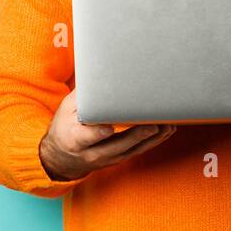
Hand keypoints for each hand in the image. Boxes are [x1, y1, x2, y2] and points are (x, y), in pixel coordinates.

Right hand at [38, 87, 175, 180]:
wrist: (62, 157)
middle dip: (136, 135)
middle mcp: (92, 153)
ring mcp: (107, 159)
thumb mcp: (66, 108)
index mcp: (74, 139)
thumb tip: (103, 71)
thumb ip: (84, 95)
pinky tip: (167, 130)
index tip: (108, 128)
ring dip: (152, 138)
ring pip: (132, 150)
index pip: (87, 137)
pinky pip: (139, 151)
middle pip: (117, 145)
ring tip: (167, 124)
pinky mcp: (119, 159)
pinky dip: (154, 141)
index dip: (98, 133)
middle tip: (153, 123)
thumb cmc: (65, 126)